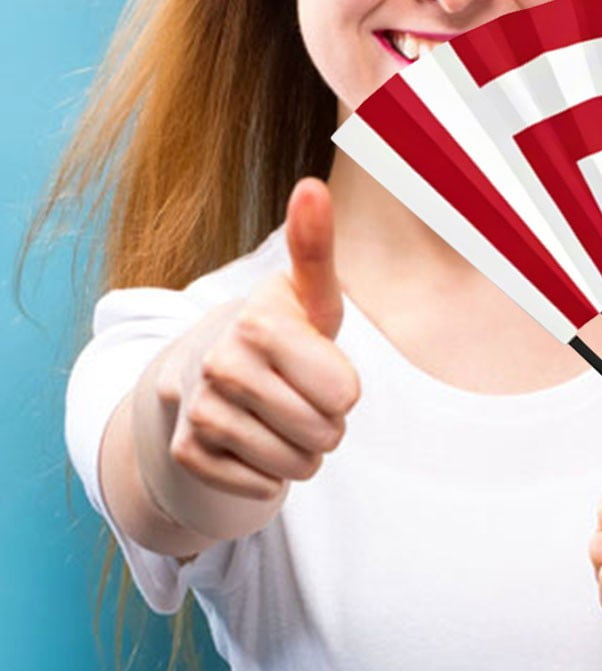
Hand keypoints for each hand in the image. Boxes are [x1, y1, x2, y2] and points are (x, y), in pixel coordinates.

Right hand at [140, 177, 360, 529]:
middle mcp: (219, 364)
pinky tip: (258, 444)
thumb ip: (315, 246)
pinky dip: (269, 475)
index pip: (345, 395)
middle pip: (324, 434)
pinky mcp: (187, 451)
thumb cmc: (282, 330)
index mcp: (259, 324)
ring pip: (294, 465)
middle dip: (328, 425)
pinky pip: (259, 485)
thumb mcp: (309, 294)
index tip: (320, 368)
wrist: (208, 370)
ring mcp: (197, 410)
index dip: (345, 389)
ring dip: (303, 454)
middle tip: (304, 398)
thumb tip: (311, 185)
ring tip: (288, 422)